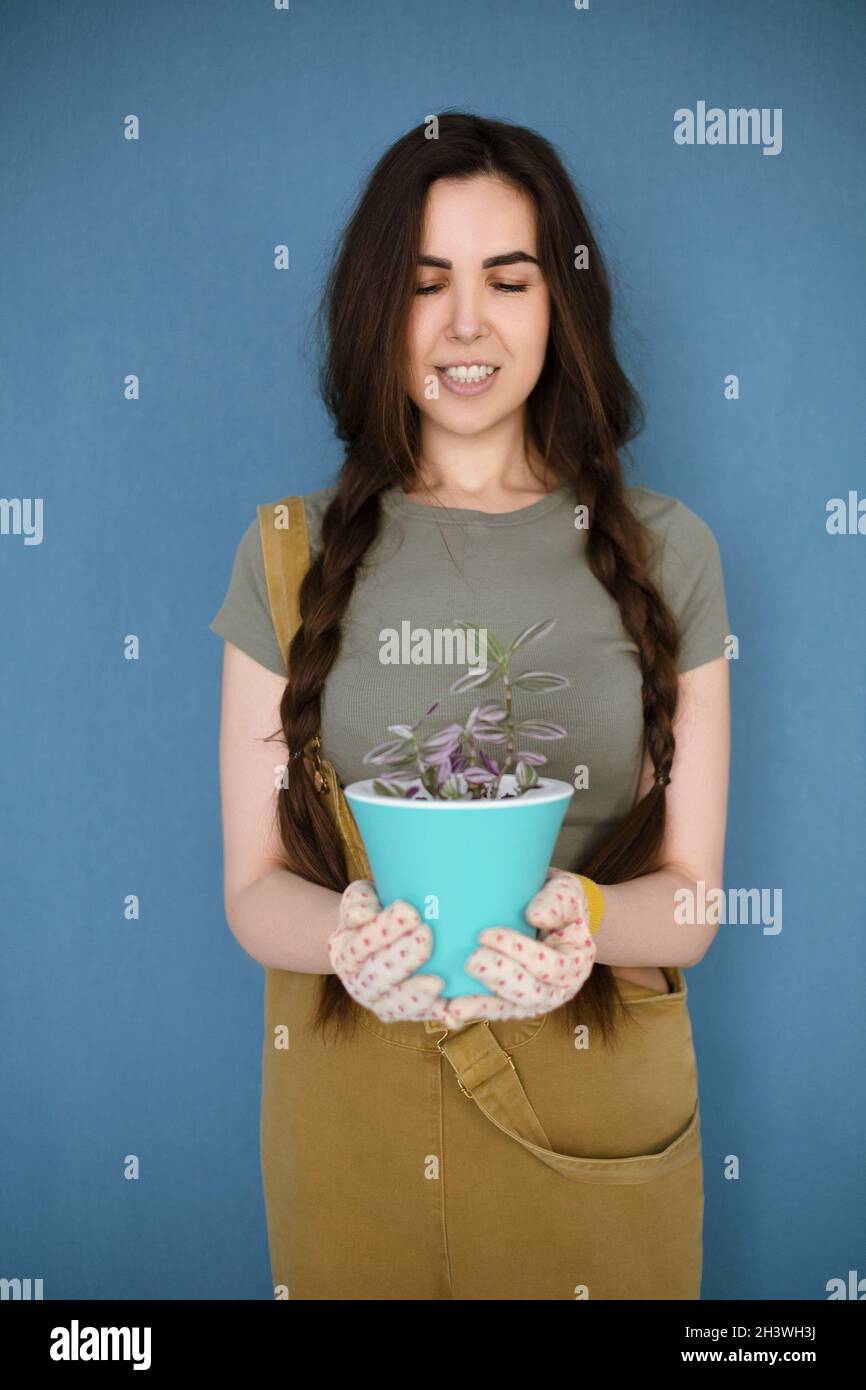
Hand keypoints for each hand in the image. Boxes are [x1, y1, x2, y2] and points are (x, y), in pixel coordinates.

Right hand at [328, 880, 445, 1022]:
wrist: (379, 937)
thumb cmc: (374, 910)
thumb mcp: (361, 898)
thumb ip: (358, 903)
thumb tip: (361, 915)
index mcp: (344, 954)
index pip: (360, 944)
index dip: (383, 930)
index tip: (409, 912)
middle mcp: (358, 983)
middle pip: (378, 976)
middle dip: (403, 959)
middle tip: (427, 936)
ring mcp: (380, 1002)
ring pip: (394, 1005)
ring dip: (415, 995)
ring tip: (438, 982)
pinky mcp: (406, 1013)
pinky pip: (423, 1017)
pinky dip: (439, 1014)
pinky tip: (456, 1012)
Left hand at [427, 868, 596, 1029]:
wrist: (548, 915)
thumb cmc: (556, 902)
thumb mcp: (566, 892)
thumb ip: (557, 901)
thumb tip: (535, 916)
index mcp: (576, 964)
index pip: (551, 966)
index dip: (520, 952)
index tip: (488, 934)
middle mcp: (559, 990)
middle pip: (532, 993)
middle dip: (500, 978)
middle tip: (471, 960)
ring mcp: (536, 1001)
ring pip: (511, 1008)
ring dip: (483, 1005)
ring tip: (454, 1003)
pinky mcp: (514, 1004)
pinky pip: (494, 1011)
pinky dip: (472, 1011)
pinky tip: (449, 1011)